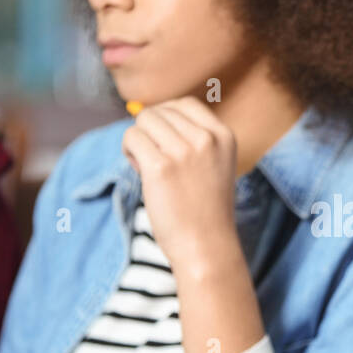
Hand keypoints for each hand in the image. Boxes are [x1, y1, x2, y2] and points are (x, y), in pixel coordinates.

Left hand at [121, 96, 238, 266]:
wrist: (206, 247)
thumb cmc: (205, 211)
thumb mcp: (214, 165)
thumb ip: (192, 139)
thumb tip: (147, 115)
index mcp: (223, 136)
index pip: (185, 104)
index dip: (166, 119)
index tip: (164, 143)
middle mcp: (207, 139)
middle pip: (160, 111)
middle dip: (151, 133)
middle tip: (155, 161)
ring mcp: (185, 151)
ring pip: (143, 121)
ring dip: (138, 141)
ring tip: (147, 166)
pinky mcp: (161, 167)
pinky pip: (131, 138)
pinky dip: (129, 151)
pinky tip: (140, 171)